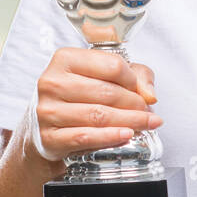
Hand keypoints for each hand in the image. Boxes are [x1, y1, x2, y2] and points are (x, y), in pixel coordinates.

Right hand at [31, 48, 160, 161]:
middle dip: (135, 104)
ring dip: (129, 121)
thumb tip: (149, 95)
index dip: (133, 79)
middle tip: (148, 112)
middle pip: (107, 92)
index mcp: (66, 59)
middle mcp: (52, 82)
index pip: (113, 65)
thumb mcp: (109, 75)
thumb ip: (137, 75)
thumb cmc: (81, 96)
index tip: (140, 90)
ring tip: (146, 124)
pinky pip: (85, 137)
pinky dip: (110, 137)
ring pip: (99, 116)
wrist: (48, 128)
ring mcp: (47, 111)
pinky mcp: (48, 137)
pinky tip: (127, 135)